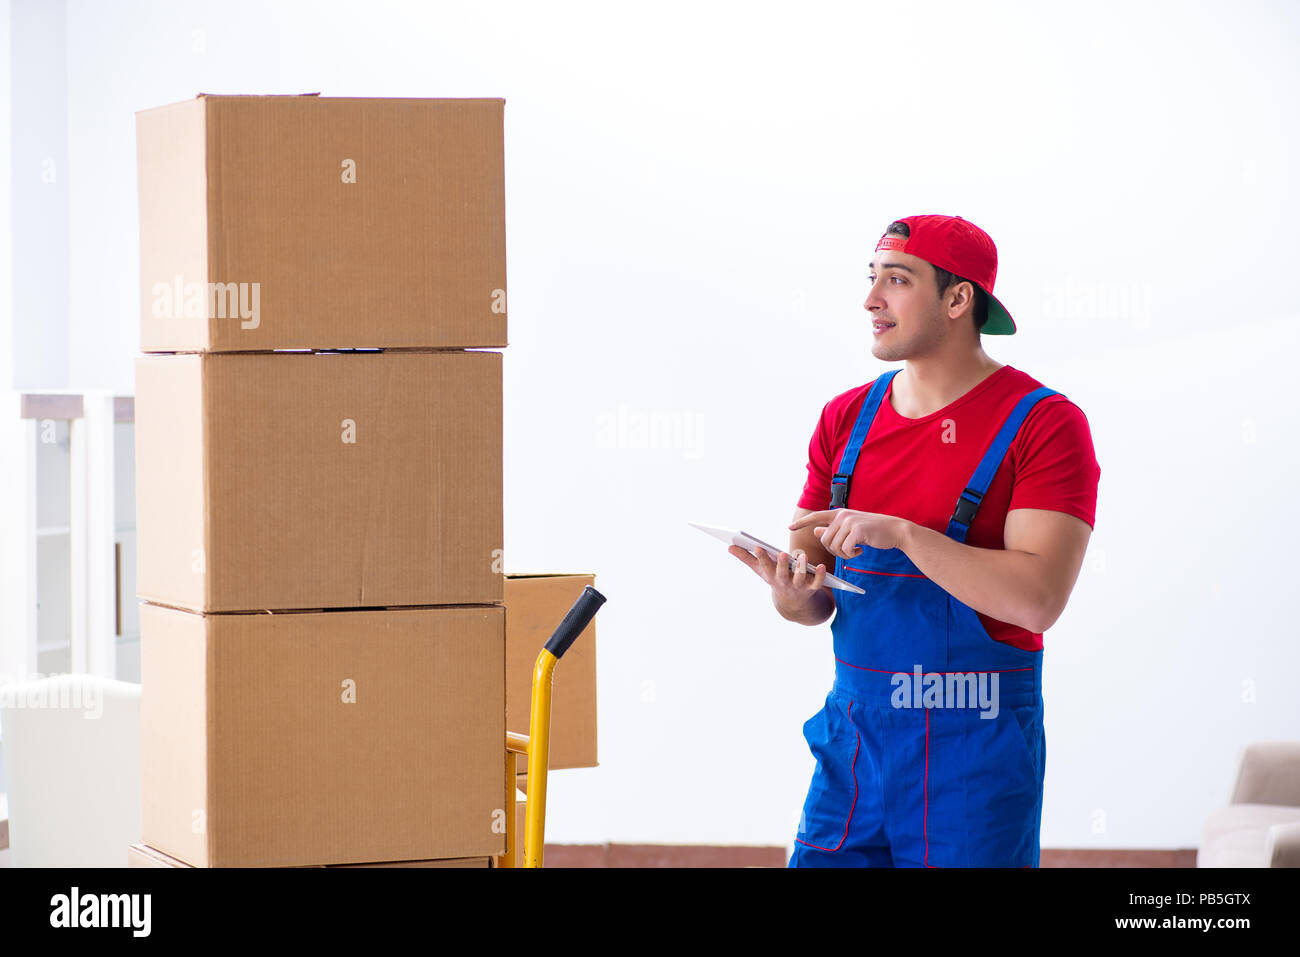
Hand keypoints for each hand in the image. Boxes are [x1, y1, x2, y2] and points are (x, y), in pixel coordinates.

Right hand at [728, 543, 827, 607]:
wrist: (794, 602)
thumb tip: (729, 546)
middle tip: (781, 553)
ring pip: (800, 577)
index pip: (764, 566)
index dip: (761, 557)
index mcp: (770, 576)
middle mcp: (784, 581)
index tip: (757, 546)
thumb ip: (746, 558)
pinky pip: (817, 583)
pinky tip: (821, 566)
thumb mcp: (761, 570)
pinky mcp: (811, 587)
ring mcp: (798, 585)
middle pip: (781, 573)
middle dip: (781, 564)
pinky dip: (820, 575)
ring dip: (801, 568)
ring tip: (802, 557)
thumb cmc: (775, 578)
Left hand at [788, 509, 910, 558]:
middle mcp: (842, 515)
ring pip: (834, 546)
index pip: (816, 516)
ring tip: (855, 550)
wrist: (895, 530)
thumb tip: (816, 530)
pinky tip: (861, 550)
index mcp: (839, 513)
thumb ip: (833, 529)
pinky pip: (845, 549)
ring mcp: (849, 522)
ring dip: (844, 554)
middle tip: (848, 551)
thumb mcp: (851, 528)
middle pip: (825, 539)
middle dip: (834, 550)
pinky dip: (851, 554)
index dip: (802, 522)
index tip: (789, 527)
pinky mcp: (857, 531)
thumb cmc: (872, 530)